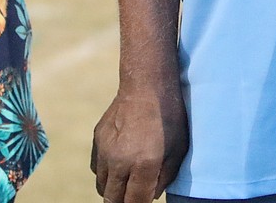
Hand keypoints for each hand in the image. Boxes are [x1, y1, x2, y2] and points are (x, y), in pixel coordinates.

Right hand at [91, 83, 187, 202]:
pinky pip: (97, 169)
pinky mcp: (97, 140)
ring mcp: (105, 151)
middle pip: (113, 200)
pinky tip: (120, 164)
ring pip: (102, 187)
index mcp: (144, 164)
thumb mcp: (178, 150)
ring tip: (128, 181)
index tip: (143, 202)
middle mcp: (120, 161)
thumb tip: (150, 196)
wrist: (147, 85)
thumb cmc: (170, 118)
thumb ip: (164, 179)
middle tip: (135, 196)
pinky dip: (107, 173)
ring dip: (114, 190)